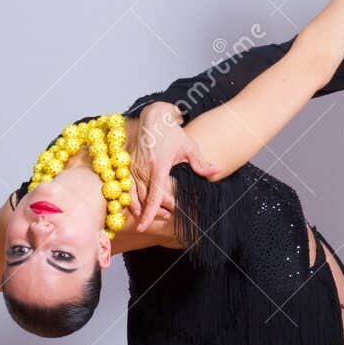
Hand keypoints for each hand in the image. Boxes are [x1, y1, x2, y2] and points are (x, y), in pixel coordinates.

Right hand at [131, 101, 216, 230]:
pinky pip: (127, 188)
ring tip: (155, 215)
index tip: (144, 226)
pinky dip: (131, 199)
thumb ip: (201, 162)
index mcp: (158, 166)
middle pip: (146, 199)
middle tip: (167, 216)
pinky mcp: (127, 166)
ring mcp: (133, 167)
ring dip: (143, 208)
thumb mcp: (189, 146)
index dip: (150, 212)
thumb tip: (216, 170)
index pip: (154, 194)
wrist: (153, 118)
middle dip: (155, 211)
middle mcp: (143, 168)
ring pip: (135, 195)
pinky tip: (137, 207)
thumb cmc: (172, 133)